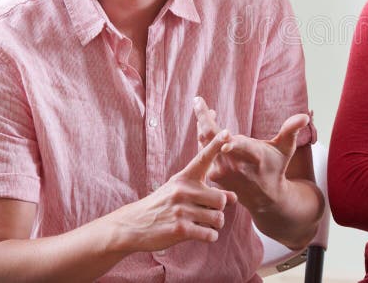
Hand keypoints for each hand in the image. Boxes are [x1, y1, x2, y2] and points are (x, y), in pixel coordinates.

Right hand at [102, 130, 237, 253]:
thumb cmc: (163, 205)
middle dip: (219, 209)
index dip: (216, 145)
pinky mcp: (180, 230)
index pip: (203, 158)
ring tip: (200, 222)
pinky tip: (198, 233)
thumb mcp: (179, 190)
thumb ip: (207, 192)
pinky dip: (209, 236)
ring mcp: (181, 210)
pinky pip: (210, 234)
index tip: (228, 132)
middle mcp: (183, 191)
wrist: (133, 225)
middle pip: (222, 200)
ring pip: (218, 219)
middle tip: (207, 211)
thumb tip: (234, 197)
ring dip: (214, 224)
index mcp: (184, 178)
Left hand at [193, 96, 307, 211]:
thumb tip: (305, 116)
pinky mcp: (213, 174)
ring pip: (205, 143)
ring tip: (202, 107)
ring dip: (203, 124)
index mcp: (253, 157)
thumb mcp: (286, 149)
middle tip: (198, 101)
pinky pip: (203, 151)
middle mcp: (234, 165)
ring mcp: (221, 171)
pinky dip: (204, 136)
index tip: (225, 134)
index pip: (240, 148)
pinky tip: (205, 124)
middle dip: (204, 119)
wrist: (264, 197)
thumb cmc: (276, 167)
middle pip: (213, 139)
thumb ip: (291, 130)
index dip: (231, 142)